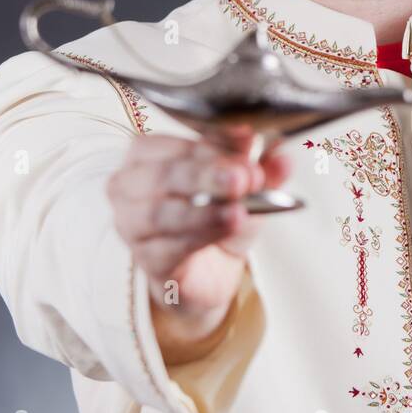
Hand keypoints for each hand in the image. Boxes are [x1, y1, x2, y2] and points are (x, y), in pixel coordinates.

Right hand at [107, 127, 289, 346]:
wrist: (210, 269)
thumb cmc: (216, 213)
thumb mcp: (244, 184)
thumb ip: (260, 166)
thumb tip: (282, 157)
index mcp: (147, 152)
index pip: (177, 143)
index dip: (214, 145)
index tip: (248, 146)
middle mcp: (129, 184)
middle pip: (165, 175)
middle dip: (207, 175)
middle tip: (242, 178)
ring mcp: (131, 224)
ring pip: (162, 213)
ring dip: (204, 210)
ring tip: (238, 210)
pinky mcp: (145, 260)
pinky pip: (167, 248)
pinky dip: (199, 237)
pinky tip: (225, 228)